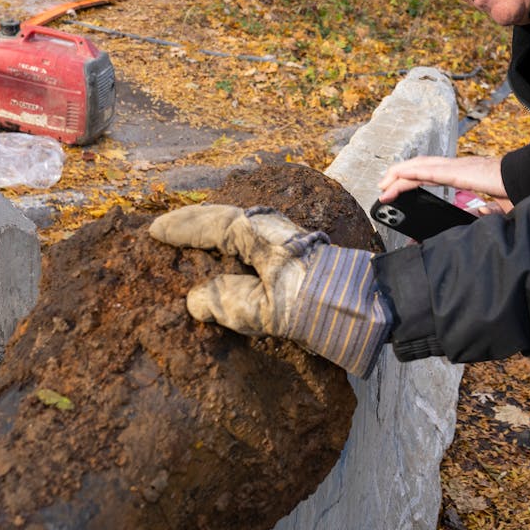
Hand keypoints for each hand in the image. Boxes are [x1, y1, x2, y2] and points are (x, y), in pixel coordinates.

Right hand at [149, 204, 391, 375]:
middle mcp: (273, 229)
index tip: (154, 231)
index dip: (181, 228)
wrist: (375, 304)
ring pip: (244, 229)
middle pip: (226, 220)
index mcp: (258, 234)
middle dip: (198, 224)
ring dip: (218, 233)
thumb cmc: (318, 304)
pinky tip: (237, 262)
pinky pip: (257, 243)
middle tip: (171, 229)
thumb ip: (226, 303)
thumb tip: (195, 299)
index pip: (210, 224)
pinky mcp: (302, 255)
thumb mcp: (264, 309)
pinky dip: (237, 248)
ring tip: (198, 243)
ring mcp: (289, 239)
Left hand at [377, 155, 507, 203]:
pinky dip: (410, 172)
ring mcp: (457, 166)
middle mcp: (457, 166)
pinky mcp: (458, 171)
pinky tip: (398, 176)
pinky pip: (428, 170)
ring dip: (399, 174)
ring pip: (420, 166)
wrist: (529, 178)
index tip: (396, 189)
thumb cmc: (517, 189)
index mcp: (464, 173)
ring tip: (383, 184)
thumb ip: (486, 211)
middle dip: (399, 176)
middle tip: (382, 187)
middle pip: (420, 167)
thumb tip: (478, 213)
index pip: (431, 174)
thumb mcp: (498, 207)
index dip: (412, 179)